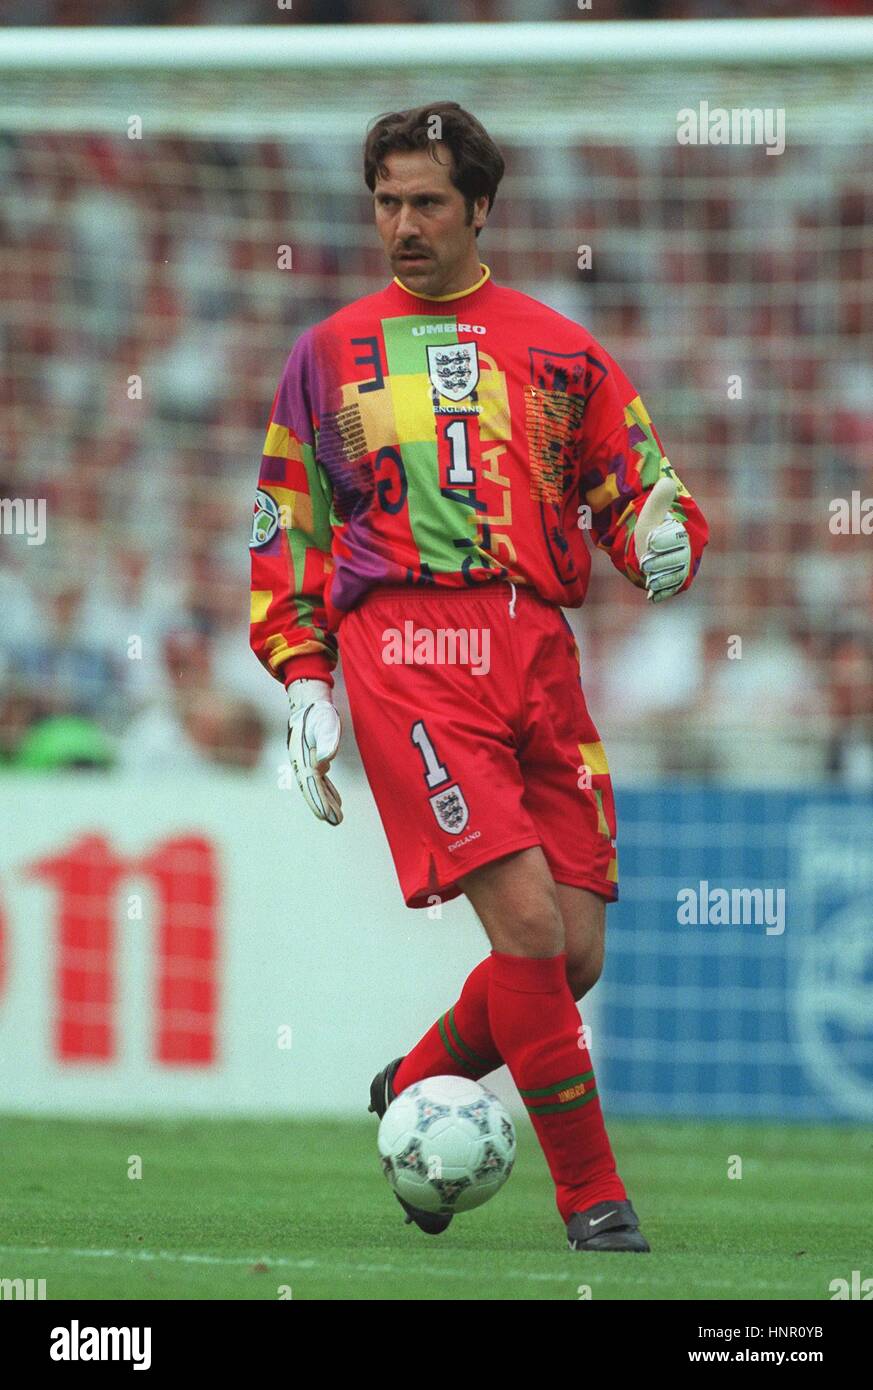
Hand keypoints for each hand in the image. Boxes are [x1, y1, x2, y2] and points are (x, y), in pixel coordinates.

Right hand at [287, 678, 342, 824]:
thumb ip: (326, 739)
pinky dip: (327, 790)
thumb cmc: (318, 711)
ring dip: (325, 801)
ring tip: (337, 816)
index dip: (318, 800)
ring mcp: (305, 760)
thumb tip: (325, 760)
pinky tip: (335, 800)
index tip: (325, 815)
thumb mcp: (325, 722)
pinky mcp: (312, 758)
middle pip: (311, 788)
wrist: (309, 701)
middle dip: (322, 805)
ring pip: (315, 785)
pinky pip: (319, 779)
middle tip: (335, 821)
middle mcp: (301, 761)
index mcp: (302, 755)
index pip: (311, 783)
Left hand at [634, 477, 690, 602]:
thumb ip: (661, 495)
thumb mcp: (655, 503)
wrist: (647, 534)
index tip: (650, 541)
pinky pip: (671, 589)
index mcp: (692, 531)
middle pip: (679, 560)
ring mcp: (682, 567)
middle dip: (661, 562)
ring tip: (647, 576)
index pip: (680, 538)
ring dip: (661, 578)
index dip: (665, 541)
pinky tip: (652, 595)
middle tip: (645, 562)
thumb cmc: (653, 517)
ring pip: (675, 576)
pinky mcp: (673, 581)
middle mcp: (690, 551)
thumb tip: (666, 483)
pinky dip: (662, 592)